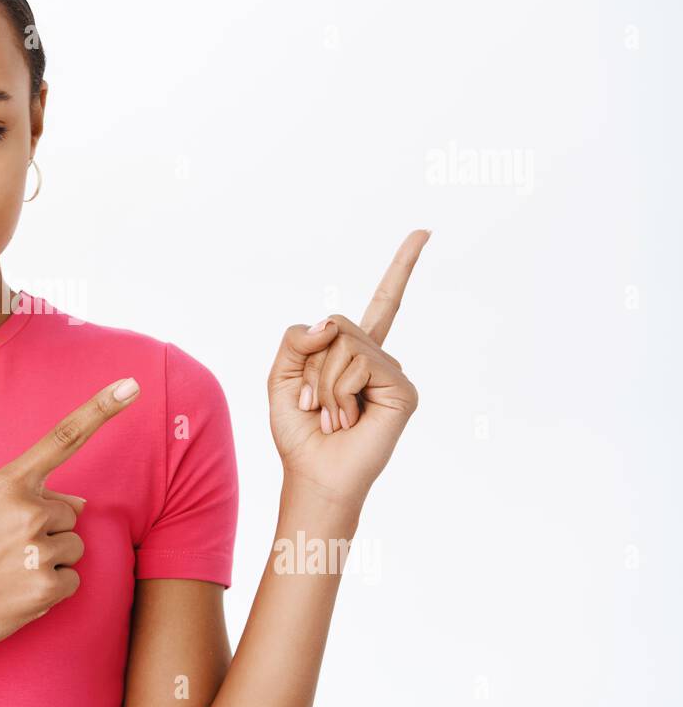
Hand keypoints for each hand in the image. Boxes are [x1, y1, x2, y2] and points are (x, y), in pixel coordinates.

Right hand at [0, 376, 141, 659]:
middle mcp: (27, 510)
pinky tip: (17, 592)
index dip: (101, 409)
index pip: (63, 438)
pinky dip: (51, 589)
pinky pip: (72, 580)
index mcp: (7, 483)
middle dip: (47, 529)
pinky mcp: (46, 588)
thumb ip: (29, 496)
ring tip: (9, 570)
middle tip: (5, 548)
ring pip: (74, 547)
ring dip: (51, 559)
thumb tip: (79, 505)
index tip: (131, 385)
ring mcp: (37, 550)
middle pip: (69, 513)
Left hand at [267, 229, 428, 508]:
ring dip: (322, 384)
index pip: (382, 303)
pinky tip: (348, 420)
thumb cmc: (298, 432)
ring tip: (332, 416)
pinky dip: (340, 392)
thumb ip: (296, 339)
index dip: (401, 267)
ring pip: (343, 344)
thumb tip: (329, 324)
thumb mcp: (281, 376)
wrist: (313, 474)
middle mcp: (379, 359)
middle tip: (315, 404)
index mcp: (354, 352)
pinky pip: (359, 365)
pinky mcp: (403, 390)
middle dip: (311, 365)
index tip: (424, 232)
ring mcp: (394, 374)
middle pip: (335, 325)